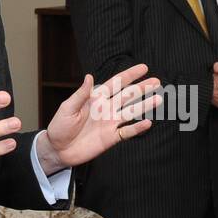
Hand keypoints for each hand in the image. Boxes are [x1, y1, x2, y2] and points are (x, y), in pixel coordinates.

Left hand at [41, 63, 161, 169]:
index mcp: (96, 98)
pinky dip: (137, 128)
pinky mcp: (111, 138)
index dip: (129, 75)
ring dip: (144, 106)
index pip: (116, 83)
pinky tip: (148, 123)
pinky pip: (127, 132)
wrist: (58, 149)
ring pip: (131, 112)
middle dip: (142, 88)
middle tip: (157, 82)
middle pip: (128, 96)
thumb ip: (81, 94)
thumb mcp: (68, 107)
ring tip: (158, 99)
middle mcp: (106, 109)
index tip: (143, 68)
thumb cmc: (60, 126)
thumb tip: (89, 76)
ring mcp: (110, 123)